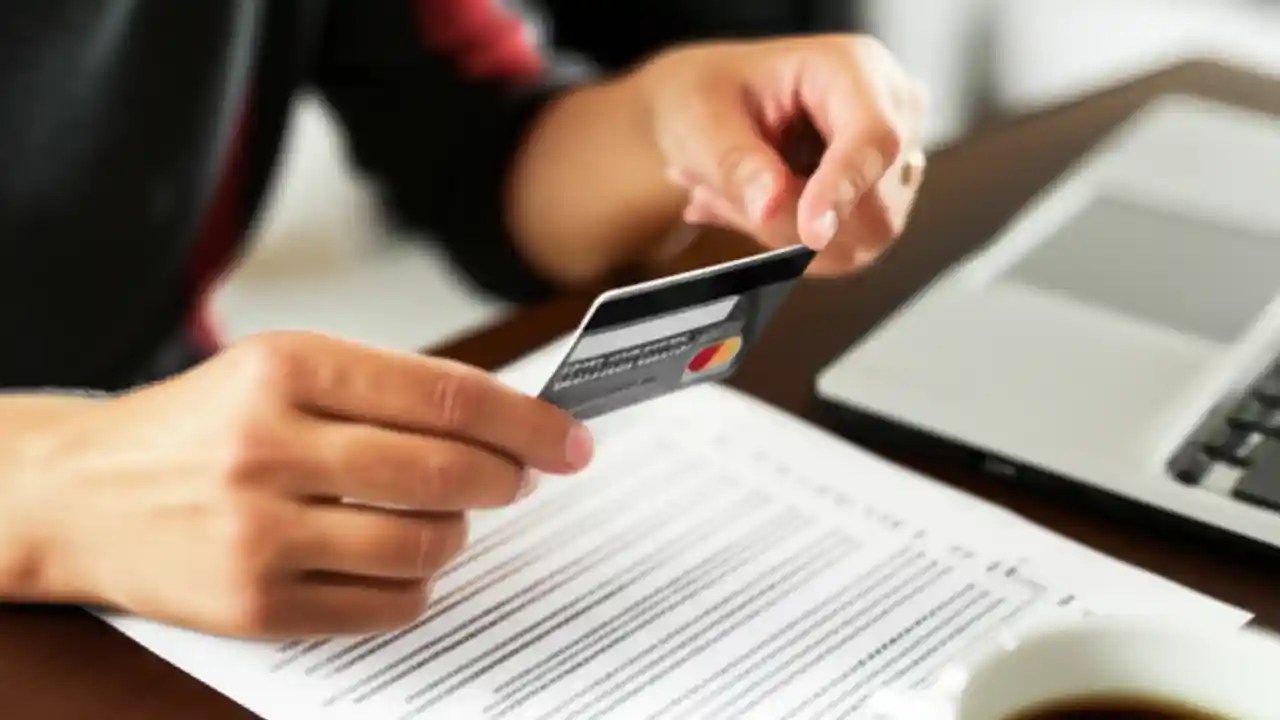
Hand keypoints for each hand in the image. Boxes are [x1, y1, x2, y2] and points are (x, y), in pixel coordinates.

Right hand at [8, 332, 591, 637]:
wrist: (81, 493)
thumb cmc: (200, 426)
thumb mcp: (281, 370)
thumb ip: (387, 389)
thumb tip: (507, 425)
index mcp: (289, 370)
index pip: (448, 397)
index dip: (527, 423)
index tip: (571, 440)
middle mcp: (271, 447)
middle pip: (447, 473)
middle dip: (509, 481)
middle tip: (522, 482)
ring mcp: (260, 532)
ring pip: (426, 546)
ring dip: (458, 535)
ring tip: (442, 519)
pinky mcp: (256, 604)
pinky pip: (387, 606)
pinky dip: (417, 586)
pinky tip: (398, 563)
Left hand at [637, 34, 928, 274]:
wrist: (707, 105)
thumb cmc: (705, 94)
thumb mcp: (698, 117)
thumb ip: (735, 163)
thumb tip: (770, 207)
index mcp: (852, 68)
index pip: (874, 139)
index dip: (843, 191)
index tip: (810, 234)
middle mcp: (891, 112)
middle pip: (875, 206)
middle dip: (793, 221)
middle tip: (715, 195)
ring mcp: (894, 160)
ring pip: (860, 240)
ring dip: (783, 234)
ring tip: (727, 195)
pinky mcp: (882, 199)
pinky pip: (846, 250)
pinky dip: (790, 242)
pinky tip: (753, 207)